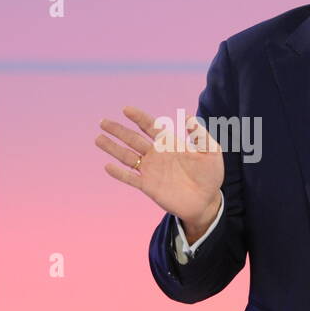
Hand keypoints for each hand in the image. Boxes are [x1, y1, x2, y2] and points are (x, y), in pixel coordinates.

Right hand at [96, 105, 223, 228]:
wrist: (206, 201)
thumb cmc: (211, 175)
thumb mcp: (211, 152)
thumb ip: (200, 135)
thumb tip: (188, 116)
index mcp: (170, 143)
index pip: (151, 126)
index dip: (138, 118)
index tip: (126, 109)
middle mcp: (157, 154)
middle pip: (133, 139)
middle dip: (118, 130)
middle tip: (102, 122)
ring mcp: (151, 170)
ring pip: (127, 156)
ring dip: (113, 148)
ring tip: (98, 138)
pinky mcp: (148, 186)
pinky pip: (131, 178)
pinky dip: (119, 173)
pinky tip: (107, 166)